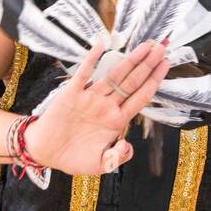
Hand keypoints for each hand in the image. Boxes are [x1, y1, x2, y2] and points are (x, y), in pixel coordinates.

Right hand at [22, 37, 170, 176]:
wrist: (45, 153)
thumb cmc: (73, 158)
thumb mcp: (99, 165)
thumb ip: (116, 158)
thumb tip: (127, 147)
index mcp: (116, 121)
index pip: (140, 97)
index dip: (153, 81)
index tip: (165, 65)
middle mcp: (106, 106)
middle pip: (132, 82)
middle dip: (148, 65)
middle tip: (161, 48)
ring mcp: (90, 98)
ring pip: (114, 75)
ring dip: (129, 60)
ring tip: (146, 46)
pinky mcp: (71, 94)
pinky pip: (83, 74)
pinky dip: (91, 59)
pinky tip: (101, 45)